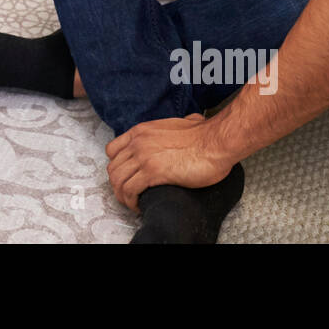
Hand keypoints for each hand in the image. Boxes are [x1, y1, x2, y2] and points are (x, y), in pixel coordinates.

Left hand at [105, 114, 235, 211]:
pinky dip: (131, 201)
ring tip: (133, 204)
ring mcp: (144, 156)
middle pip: (113, 168)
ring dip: (122, 196)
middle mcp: (138, 142)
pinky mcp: (153, 172)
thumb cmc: (206, 136)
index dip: (117, 167)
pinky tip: (140, 206)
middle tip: (129, 196)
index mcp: (142, 131)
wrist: (216, 142)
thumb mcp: (184, 122)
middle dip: (118, 186)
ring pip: (117, 181)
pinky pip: (130, 190)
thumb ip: (179, 123)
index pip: (112, 150)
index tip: (126, 178)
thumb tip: (191, 121)